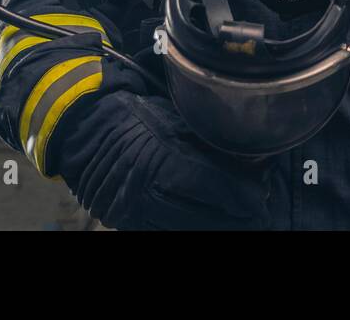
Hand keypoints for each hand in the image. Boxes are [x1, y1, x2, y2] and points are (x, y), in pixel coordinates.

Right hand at [56, 91, 274, 229]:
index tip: (262, 199)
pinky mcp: (125, 221)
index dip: (242, 196)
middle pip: (202, 216)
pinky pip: (161, 231)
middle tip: (259, 217)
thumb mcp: (176, 122)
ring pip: (184, 229)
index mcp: (162, 158)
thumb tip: (246, 162)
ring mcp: (133, 211)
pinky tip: (208, 224)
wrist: (87, 129)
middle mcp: (146, 190)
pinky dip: (187, 228)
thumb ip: (208, 144)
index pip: (213, 186)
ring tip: (239, 222)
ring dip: (215, 227)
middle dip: (235, 219)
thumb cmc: (136, 118)